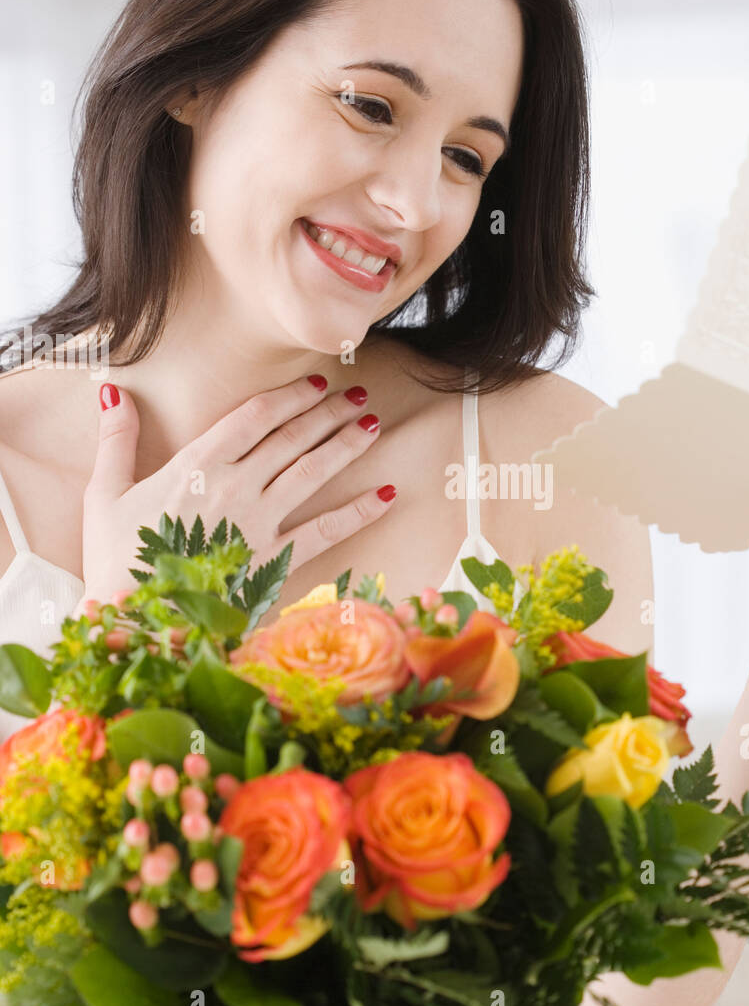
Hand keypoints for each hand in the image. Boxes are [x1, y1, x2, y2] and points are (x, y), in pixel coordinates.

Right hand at [82, 374, 392, 602]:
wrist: (136, 623)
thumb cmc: (116, 562)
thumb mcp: (106, 494)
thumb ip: (116, 440)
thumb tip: (113, 390)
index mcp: (196, 466)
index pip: (254, 416)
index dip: (289, 395)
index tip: (316, 382)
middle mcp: (235, 488)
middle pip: (292, 438)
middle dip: (328, 412)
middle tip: (358, 392)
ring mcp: (258, 524)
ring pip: (313, 473)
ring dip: (347, 445)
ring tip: (373, 424)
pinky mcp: (274, 562)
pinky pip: (326, 531)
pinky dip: (359, 512)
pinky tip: (386, 494)